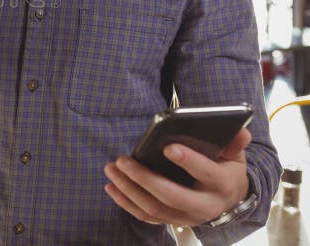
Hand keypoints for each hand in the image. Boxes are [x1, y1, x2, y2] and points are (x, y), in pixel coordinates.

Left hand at [103, 128, 251, 226]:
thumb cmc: (225, 169)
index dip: (188, 160)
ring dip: (129, 189)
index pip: (205, 172)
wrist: (229, 200)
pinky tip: (111, 187)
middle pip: (172, 196)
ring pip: (154, 208)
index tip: (168, 147)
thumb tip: (240, 130)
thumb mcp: (234, 156)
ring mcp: (187, 217)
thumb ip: (233, 143)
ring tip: (111, 169)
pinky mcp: (173, 221)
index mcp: (222, 184)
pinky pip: (146, 216)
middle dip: (144, 178)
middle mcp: (205, 205)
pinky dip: (126, 202)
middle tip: (122, 160)